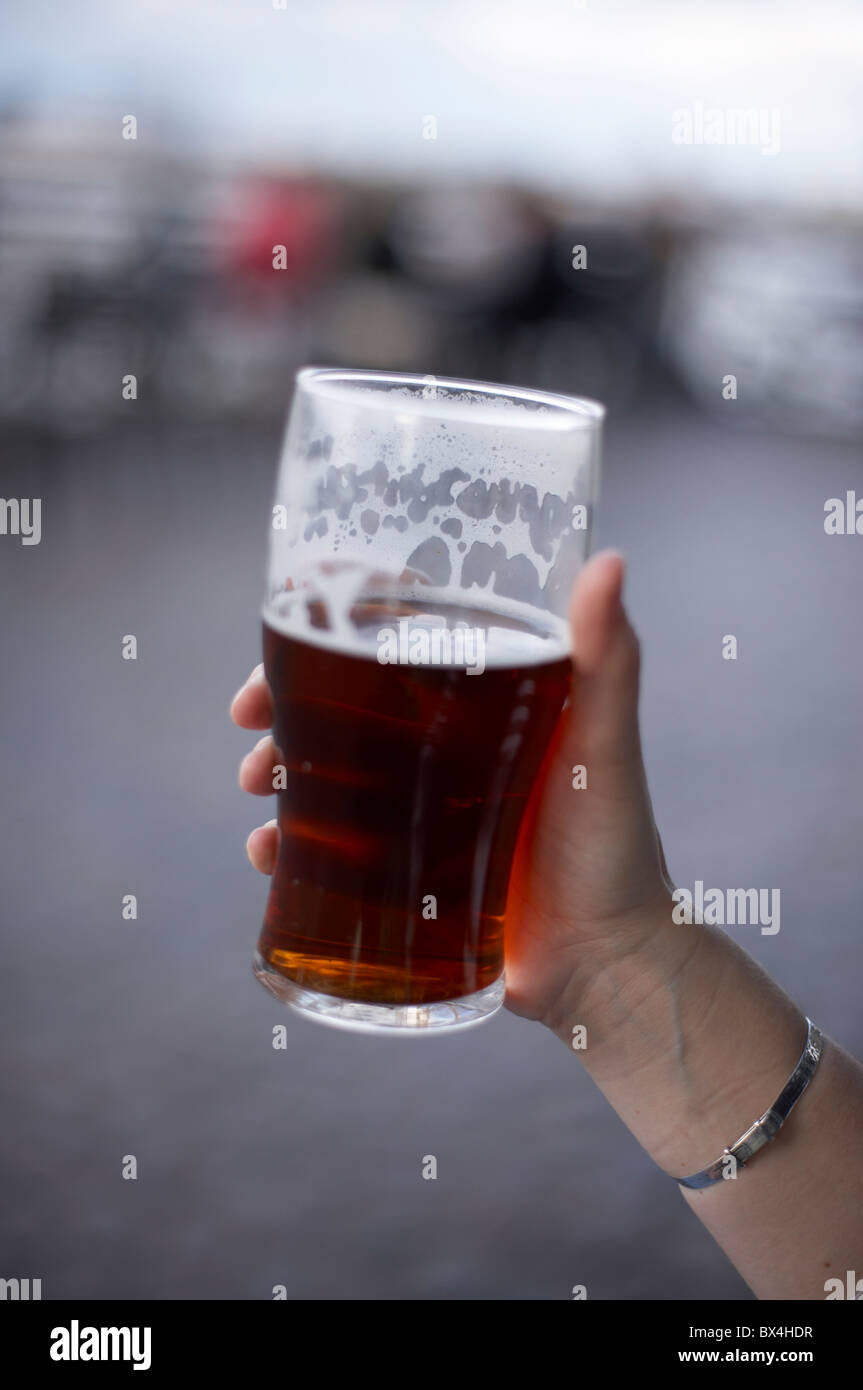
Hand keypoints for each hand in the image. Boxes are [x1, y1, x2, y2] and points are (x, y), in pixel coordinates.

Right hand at [230, 550, 673, 1028]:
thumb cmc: (615, 849)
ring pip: (323, 770)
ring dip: (273, 768)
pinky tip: (267, 857)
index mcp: (487, 699)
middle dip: (282, 702)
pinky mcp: (398, 872)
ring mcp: (417, 810)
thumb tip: (609, 560)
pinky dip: (284, 845)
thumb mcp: (607, 746)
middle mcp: (444, 746)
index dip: (339, 620)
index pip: (400, 636)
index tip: (293, 619)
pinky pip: (325, 847)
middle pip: (343, 700)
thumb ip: (610, 661)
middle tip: (251, 724)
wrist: (605, 972)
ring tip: (256, 790)